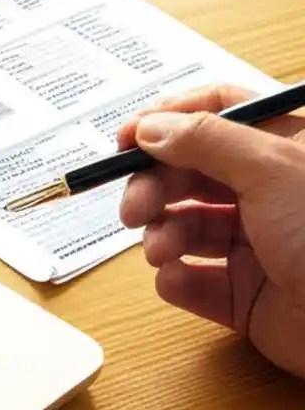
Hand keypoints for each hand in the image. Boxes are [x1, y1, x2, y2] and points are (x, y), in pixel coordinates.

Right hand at [118, 85, 304, 377]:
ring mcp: (257, 245)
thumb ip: (205, 140)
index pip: (218, 114)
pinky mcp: (245, 295)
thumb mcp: (272, 168)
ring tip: (159, 251)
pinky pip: (194, 281)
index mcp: (285, 150)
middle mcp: (269, 193)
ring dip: (161, 235)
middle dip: (152, 187)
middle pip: (189, 173)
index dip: (168, 121)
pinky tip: (176, 279)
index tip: (124, 139)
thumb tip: (149, 128)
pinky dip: (176, 279)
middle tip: (132, 208)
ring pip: (186, 227)